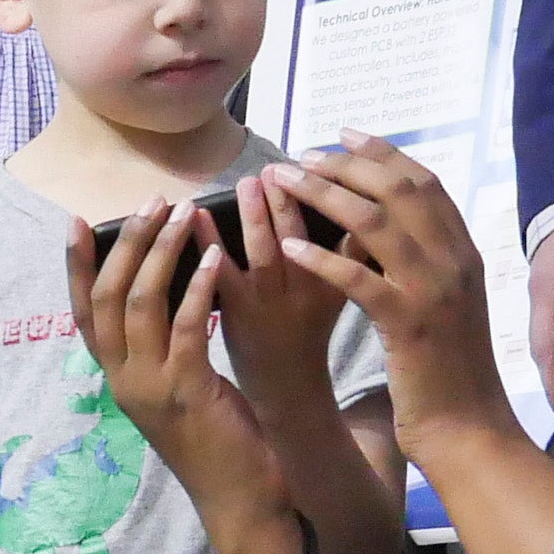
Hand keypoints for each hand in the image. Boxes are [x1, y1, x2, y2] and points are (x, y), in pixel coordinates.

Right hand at [66, 199, 280, 519]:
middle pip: (107, 299)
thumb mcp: (181, 383)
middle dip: (126, 244)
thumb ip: (166, 343)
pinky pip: (187, 328)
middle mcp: (124, 381)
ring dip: (162, 254)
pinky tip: (216, 257)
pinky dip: (199, 288)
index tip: (76, 222)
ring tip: (184, 214)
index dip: (77, 268)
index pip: (84, 314)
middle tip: (152, 202)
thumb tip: (170, 285)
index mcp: (117, 378)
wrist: (240, 498)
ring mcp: (152, 387)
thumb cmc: (219, 438)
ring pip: (141, 305)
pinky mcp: (189, 391)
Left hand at [210, 175, 352, 406]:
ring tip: (249, 181)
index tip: (324, 162)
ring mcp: (270, 302)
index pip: (345, 230)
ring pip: (264, 250)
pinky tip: (197, 215)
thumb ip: (349, 250)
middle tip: (281, 166)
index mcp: (338, 280)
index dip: (335, 195)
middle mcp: (307, 289)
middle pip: (301, 234)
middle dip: (290, 196)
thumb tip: (356, 196)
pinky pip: (222, 273)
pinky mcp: (238, 314)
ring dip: (254, 213)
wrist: (290, 391)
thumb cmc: (311, 333)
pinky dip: (209, 241)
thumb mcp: (341, 291)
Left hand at [272, 136, 513, 456]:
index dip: (382, 154)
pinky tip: (289, 245)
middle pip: (398, 189)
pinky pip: (358, 278)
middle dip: (345, 164)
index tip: (343, 135)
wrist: (470, 431)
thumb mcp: (446, 306)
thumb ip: (428, 264)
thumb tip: (392, 230)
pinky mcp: (408, 324)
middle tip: (301, 155)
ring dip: (323, 195)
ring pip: (374, 222)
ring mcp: (434, 290)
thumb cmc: (449, 374)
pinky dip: (321, 257)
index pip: (424, 183)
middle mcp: (454, 261)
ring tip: (284, 182)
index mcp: (464, 253)